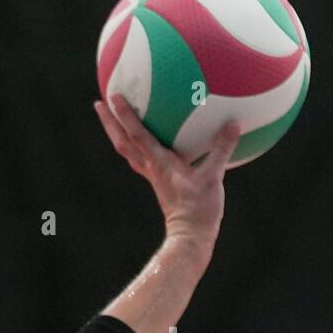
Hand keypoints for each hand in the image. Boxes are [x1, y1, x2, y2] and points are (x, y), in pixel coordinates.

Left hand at [94, 94, 240, 250]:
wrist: (190, 236)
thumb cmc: (200, 209)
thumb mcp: (214, 177)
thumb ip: (222, 149)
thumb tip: (234, 123)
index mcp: (160, 163)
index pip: (137, 134)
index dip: (126, 115)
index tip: (114, 95)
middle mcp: (151, 168)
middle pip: (123, 142)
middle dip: (110, 123)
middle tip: (99, 104)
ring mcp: (153, 176)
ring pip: (129, 152)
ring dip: (118, 134)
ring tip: (113, 119)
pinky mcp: (160, 183)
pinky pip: (144, 159)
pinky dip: (139, 147)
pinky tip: (149, 141)